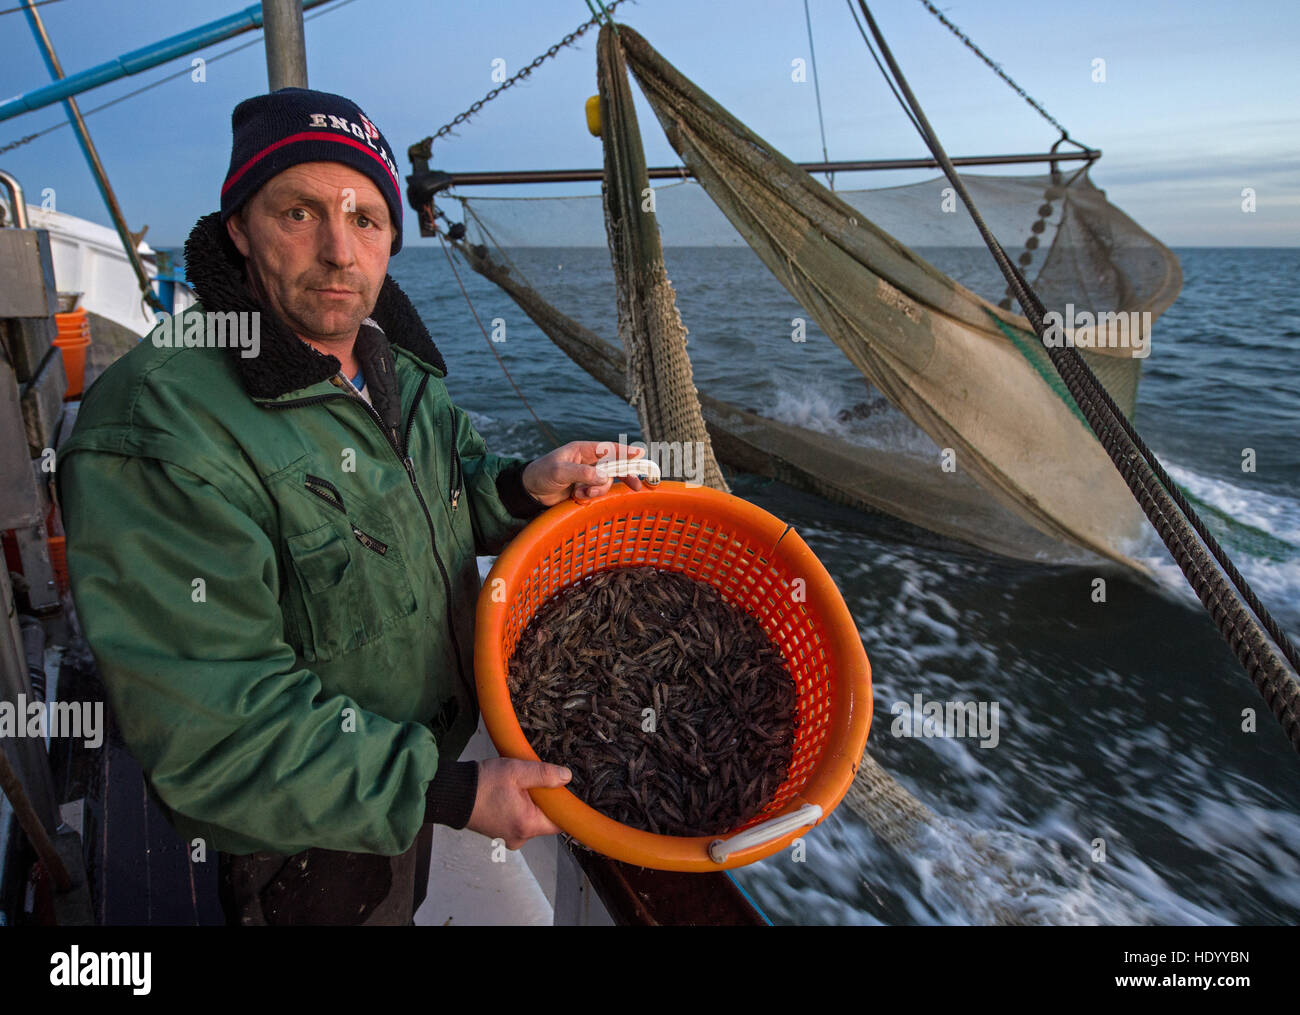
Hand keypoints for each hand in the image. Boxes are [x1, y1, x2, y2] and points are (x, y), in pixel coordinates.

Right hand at [465, 757, 571, 849]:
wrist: (451, 794)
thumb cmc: (482, 783)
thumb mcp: (517, 771)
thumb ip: (544, 774)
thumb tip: (566, 777)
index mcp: (527, 825)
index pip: (560, 822)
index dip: (563, 806)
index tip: (561, 791)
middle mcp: (519, 837)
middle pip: (545, 820)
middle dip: (543, 801)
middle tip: (532, 782)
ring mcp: (508, 839)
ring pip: (531, 819)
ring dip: (529, 803)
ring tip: (515, 786)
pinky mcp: (499, 835)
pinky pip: (517, 821)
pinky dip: (517, 808)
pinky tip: (507, 794)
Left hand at [521, 440, 646, 506]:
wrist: (529, 492)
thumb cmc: (541, 474)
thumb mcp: (559, 471)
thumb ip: (582, 473)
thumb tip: (604, 477)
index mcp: (583, 450)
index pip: (609, 448)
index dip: (626, 451)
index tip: (641, 454)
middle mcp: (589, 461)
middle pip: (614, 466)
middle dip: (624, 476)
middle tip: (636, 486)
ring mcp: (587, 475)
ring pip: (606, 483)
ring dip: (597, 491)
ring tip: (581, 494)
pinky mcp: (585, 488)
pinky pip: (597, 493)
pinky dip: (590, 497)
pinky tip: (577, 498)